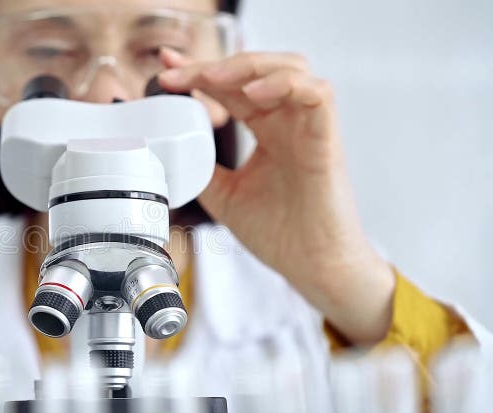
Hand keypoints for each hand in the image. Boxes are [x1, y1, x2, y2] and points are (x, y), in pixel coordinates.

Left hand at [158, 49, 395, 344]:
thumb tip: (170, 151)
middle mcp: (288, 123)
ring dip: (248, 67)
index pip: (232, 88)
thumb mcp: (223, 195)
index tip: (166, 71)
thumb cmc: (280, 234)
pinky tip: (254, 95)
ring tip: (211, 78)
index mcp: (267, 131)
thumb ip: (202, 168)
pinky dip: (286, 84)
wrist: (310, 267)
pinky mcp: (327, 139)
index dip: (199, 73)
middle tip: (177, 74)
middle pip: (256, 69)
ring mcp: (308, 128)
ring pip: (289, 68)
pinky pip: (317, 94)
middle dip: (213, 64)